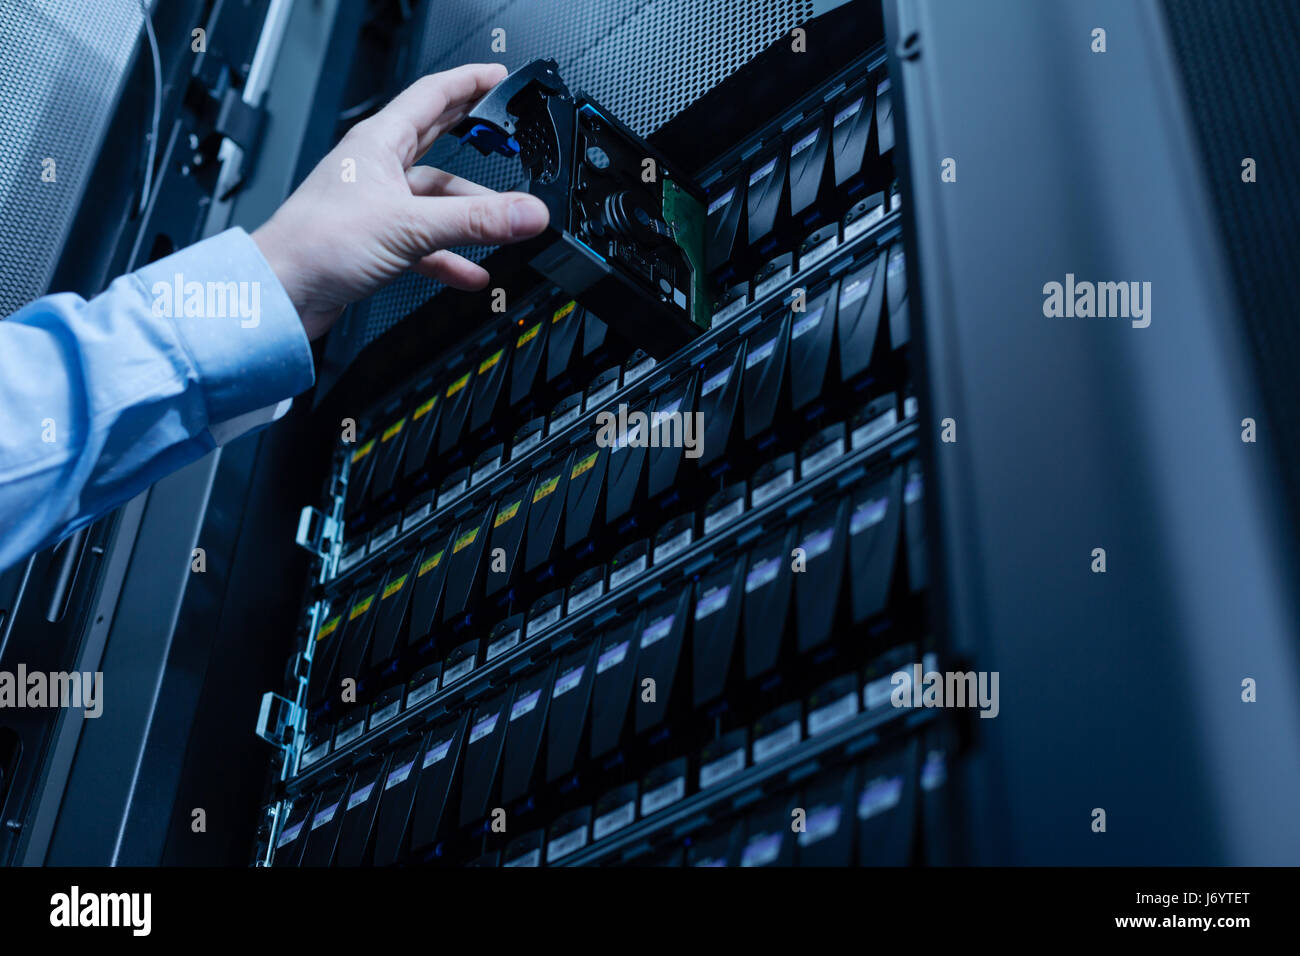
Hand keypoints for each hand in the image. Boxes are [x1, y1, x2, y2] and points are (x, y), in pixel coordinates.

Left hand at [252, 63, 549, 340]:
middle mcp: (377, 169)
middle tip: (506, 132)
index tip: (497, 78)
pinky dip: (450, 257)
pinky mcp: (376, 242)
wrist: (281, 292)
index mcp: (378, 143)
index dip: (468, 83)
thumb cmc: (316, 243)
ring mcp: (377, 206)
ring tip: (504, 228)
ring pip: (436, 202)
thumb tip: (528, 211)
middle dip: (473, 139)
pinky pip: (425, 243)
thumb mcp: (410, 226)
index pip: (432, 95)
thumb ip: (476, 221)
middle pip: (437, 143)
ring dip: (469, 217)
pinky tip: (471, 272)